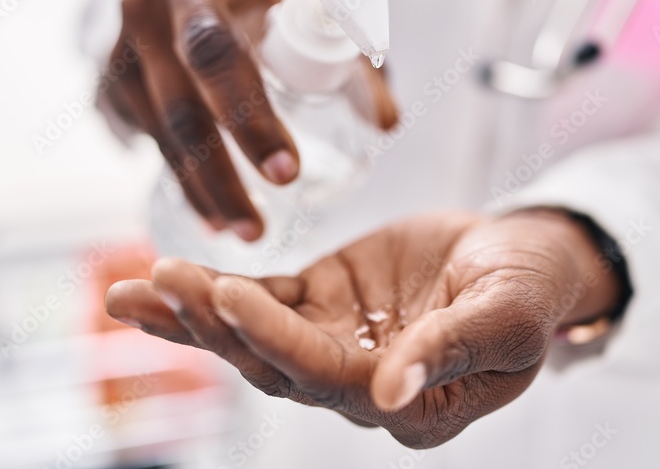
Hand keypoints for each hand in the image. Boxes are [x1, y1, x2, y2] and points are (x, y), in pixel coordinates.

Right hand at [101, 0, 397, 240]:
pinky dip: (181, 182)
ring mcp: (129, 23)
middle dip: (248, 118)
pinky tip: (211, 217)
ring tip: (252, 231)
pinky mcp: (106, 70)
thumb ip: (344, 57)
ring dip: (212, 179)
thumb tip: (383, 123)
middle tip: (287, 174)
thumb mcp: (292, 9)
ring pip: (170, 111)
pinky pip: (144, 135)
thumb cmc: (249, 2)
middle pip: (208, 49)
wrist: (166, 1)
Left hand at [105, 210, 622, 447]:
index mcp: (409, 403)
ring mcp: (332, 340)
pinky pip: (258, 298)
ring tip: (132, 290)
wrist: (520, 257)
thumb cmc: (527, 290)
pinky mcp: (318, 301)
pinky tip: (162, 282)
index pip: (328, 377)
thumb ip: (452, 349)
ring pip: (251, 336)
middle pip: (271, 363)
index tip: (231, 297)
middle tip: (161, 282)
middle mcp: (357, 382)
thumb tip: (390, 394)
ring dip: (192, 315)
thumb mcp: (508, 315)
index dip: (277, 340)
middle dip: (213, 326)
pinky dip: (210, 292)